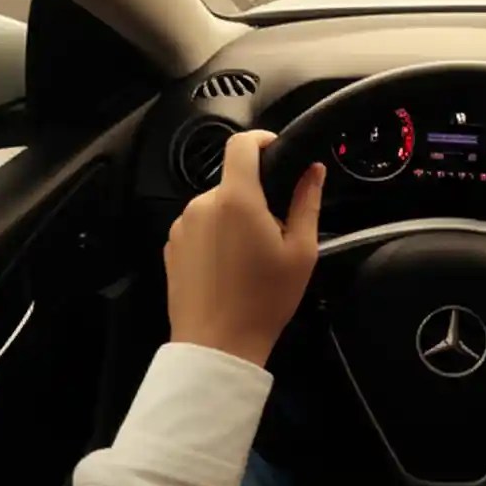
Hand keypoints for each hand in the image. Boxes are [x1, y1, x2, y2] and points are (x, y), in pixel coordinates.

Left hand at [163, 130, 325, 365]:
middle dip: (255, 196)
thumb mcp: (301, 251)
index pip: (241, 144)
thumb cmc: (264, 301)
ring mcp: (182, 225)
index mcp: (237, 200)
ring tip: (251, 256)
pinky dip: (216, 235)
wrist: (218, 345)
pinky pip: (199, 226)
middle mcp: (203, 205)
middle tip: (275, 231)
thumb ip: (307, 202)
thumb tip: (314, 171)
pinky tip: (229, 267)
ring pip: (216, 205)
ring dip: (234, 217)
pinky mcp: (172, 245)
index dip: (261, 139)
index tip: (276, 150)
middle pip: (233, 181)